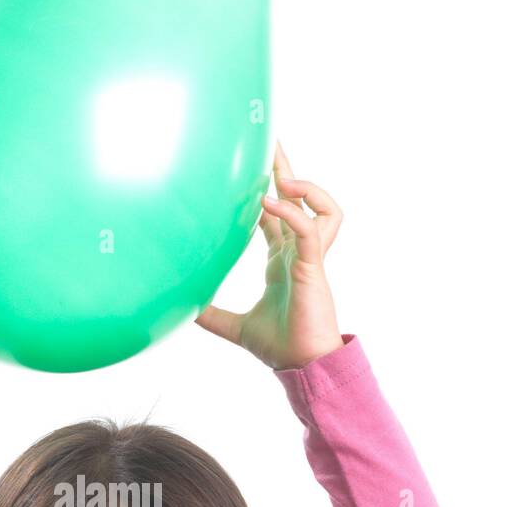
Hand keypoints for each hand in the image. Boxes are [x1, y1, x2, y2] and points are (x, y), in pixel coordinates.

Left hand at [195, 141, 343, 370]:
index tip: (254, 168)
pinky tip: (270, 204)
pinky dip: (292, 213)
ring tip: (283, 181)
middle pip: (298, 200)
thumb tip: (183, 309)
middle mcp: (298, 253)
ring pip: (323, 209)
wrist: (302, 367)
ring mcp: (309, 258)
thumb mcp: (234, 327)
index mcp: (283, 261)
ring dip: (306, 190)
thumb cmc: (279, 347)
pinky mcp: (313, 267)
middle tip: (272, 140)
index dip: (268, 190)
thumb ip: (211, 315)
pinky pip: (310, 229)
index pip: (277, 215)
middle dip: (287, 169)